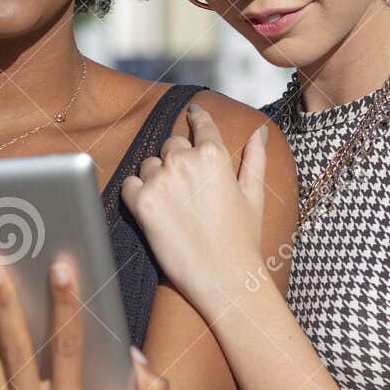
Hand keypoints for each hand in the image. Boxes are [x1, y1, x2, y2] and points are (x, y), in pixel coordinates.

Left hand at [120, 104, 270, 318]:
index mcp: (214, 155)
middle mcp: (184, 161)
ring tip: (173, 203)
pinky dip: (137, 192)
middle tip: (186, 185)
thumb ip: (255, 159)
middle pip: (171, 144)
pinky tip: (153, 208)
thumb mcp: (254, 195)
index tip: (192, 112)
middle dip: (177, 158)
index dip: (197, 117)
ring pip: (149, 164)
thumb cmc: (243, 239)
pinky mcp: (142, 203)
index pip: (201, 124)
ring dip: (157, 176)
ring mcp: (161, 181)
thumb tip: (260, 132)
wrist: (224, 277)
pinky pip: (130, 184)